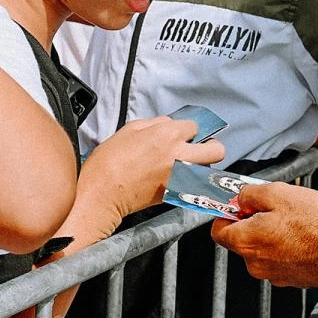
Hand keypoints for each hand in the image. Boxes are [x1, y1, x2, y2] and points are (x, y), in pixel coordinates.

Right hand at [74, 117, 224, 237]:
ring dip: (202, 166)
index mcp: (167, 134)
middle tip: (199, 150)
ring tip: (188, 165)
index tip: (181, 135)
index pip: (194, 126)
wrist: (101, 193)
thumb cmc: (109, 160)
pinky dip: (188, 181)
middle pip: (216, 150)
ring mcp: (179, 176)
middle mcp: (179, 154)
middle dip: (210, 148)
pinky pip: (192, 184)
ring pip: (209, 170)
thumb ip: (155, 124)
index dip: (187, 131)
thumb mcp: (130, 129)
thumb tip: (169, 124)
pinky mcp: (175, 194)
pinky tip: (174, 178)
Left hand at [210, 182, 317, 286]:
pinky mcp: (289, 279)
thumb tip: (241, 197)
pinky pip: (279, 259)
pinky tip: (302, 235)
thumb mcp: (277, 193)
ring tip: (294, 221)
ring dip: (271, 234)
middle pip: (241, 240)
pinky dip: (285, 247)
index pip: (218, 231)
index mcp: (246, 241)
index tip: (240, 205)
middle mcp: (255, 263)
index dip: (227, 214)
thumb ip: (250, 194)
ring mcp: (272, 275)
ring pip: (262, 249)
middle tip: (274, 208)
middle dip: (253, 222)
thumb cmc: (314, 223)